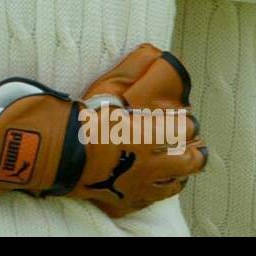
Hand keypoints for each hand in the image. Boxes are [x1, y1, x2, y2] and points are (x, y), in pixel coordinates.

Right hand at [0, 45, 205, 217]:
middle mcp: (152, 164)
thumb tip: (148, 54)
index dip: (188, 124)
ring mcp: (140, 186)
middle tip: (195, 149)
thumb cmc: (83, 125)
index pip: (186, 129)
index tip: (186, 120)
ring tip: (178, 170)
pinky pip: (149, 200)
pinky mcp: (126, 201)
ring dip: (179, 175)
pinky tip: (153, 187)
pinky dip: (155, 192)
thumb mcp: (108, 98)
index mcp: (151, 136)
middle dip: (196, 154)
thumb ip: (130, 80)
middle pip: (190, 162)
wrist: (60, 157)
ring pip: (174, 185)